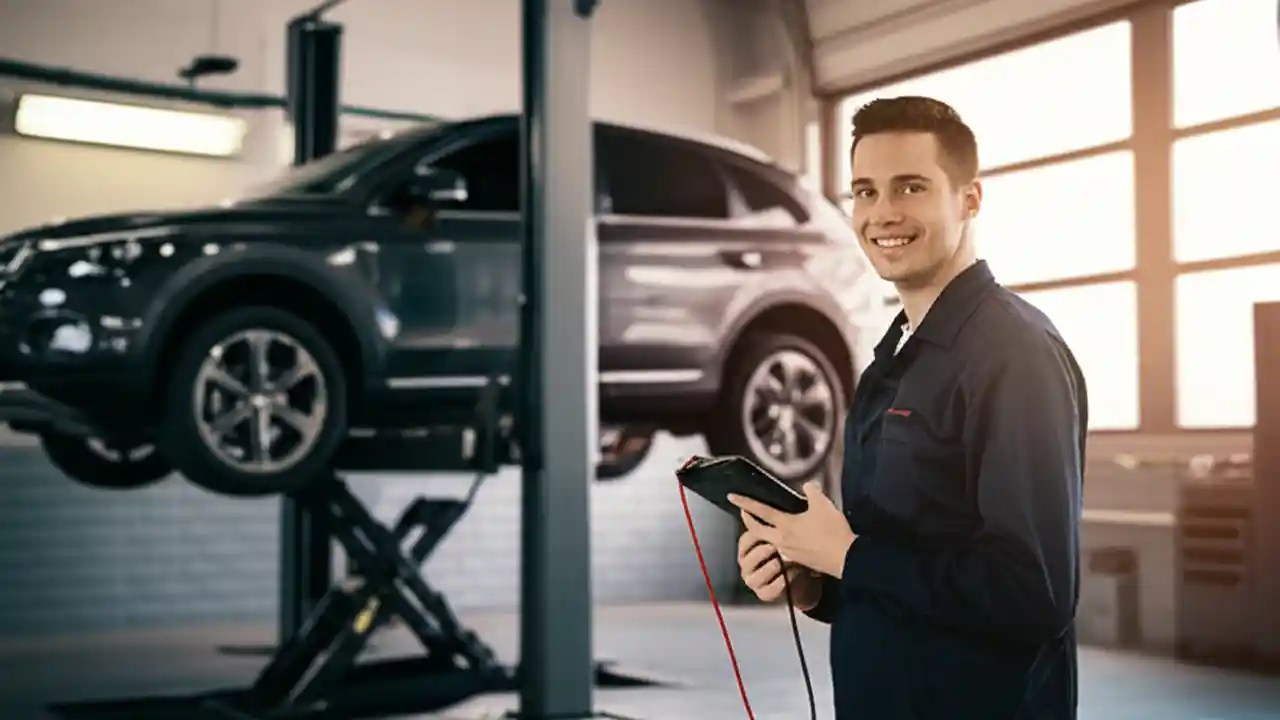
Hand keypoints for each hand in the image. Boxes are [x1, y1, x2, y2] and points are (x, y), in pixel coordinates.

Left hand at [728, 480, 856, 578]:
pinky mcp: (797, 560)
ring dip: (763, 531)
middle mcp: (782, 540)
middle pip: (756, 530)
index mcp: (786, 525)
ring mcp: (788, 552)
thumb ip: (813, 492)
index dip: (745, 502)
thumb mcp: (824, 505)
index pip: (760, 511)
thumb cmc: (833, 532)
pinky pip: (781, 548)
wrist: (846, 559)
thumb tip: (808, 486)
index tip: (731, 496)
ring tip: (766, 522)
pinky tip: (788, 536)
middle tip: (744, 511)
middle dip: (747, 519)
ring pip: (768, 540)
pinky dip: (779, 540)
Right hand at [737, 529, 822, 609]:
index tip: (769, 531)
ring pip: (757, 575)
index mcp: (747, 550)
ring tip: (784, 561)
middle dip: (763, 551)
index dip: (755, 535)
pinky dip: (781, 582)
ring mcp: (753, 581)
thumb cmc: (790, 555)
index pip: (745, 541)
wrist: (802, 579)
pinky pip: (770, 589)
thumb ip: (773, 528)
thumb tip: (771, 510)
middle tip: (776, 546)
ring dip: (772, 567)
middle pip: (748, 558)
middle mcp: (746, 566)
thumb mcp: (782, 540)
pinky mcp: (764, 595)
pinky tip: (790, 575)